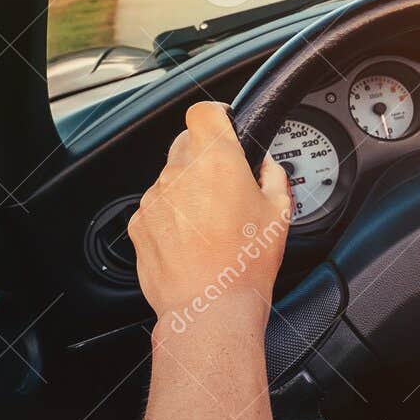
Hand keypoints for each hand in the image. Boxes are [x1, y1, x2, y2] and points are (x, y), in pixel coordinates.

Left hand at [129, 102, 291, 338]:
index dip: (216, 115)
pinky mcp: (140, 223)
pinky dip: (172, 215)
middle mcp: (180, 173)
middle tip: (226, 184)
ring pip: (171, 177)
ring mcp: (155, 198)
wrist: (210, 307)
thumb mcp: (280, 214)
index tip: (224, 123)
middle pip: (186, 143)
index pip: (204, 112)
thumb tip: (268, 166)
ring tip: (211, 222)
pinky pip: (156, 206)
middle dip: (205, 156)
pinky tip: (193, 239)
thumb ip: (273, 177)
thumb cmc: (245, 265)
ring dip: (188, 189)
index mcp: (218, 161)